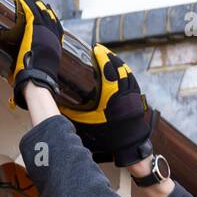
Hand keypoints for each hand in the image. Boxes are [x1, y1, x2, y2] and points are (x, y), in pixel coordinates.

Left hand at [8, 0, 62, 110]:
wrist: (38, 80)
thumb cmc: (37, 84)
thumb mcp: (38, 77)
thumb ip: (33, 76)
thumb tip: (19, 89)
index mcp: (55, 48)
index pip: (55, 30)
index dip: (51, 20)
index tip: (48, 13)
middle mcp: (52, 38)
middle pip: (48, 17)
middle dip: (41, 7)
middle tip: (35, 0)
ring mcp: (44, 32)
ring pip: (39, 10)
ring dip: (31, 1)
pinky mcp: (35, 28)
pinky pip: (30, 9)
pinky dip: (25, 0)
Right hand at [61, 43, 158, 167]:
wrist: (130, 147)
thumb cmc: (108, 137)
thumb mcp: (89, 123)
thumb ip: (75, 112)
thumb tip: (58, 104)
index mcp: (112, 96)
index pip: (108, 70)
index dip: (102, 57)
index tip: (95, 49)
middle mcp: (123, 92)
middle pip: (117, 67)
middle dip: (108, 56)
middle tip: (99, 50)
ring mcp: (132, 94)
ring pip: (126, 72)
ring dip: (117, 62)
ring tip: (108, 55)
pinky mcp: (137, 98)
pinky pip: (132, 79)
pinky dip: (125, 71)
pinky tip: (120, 67)